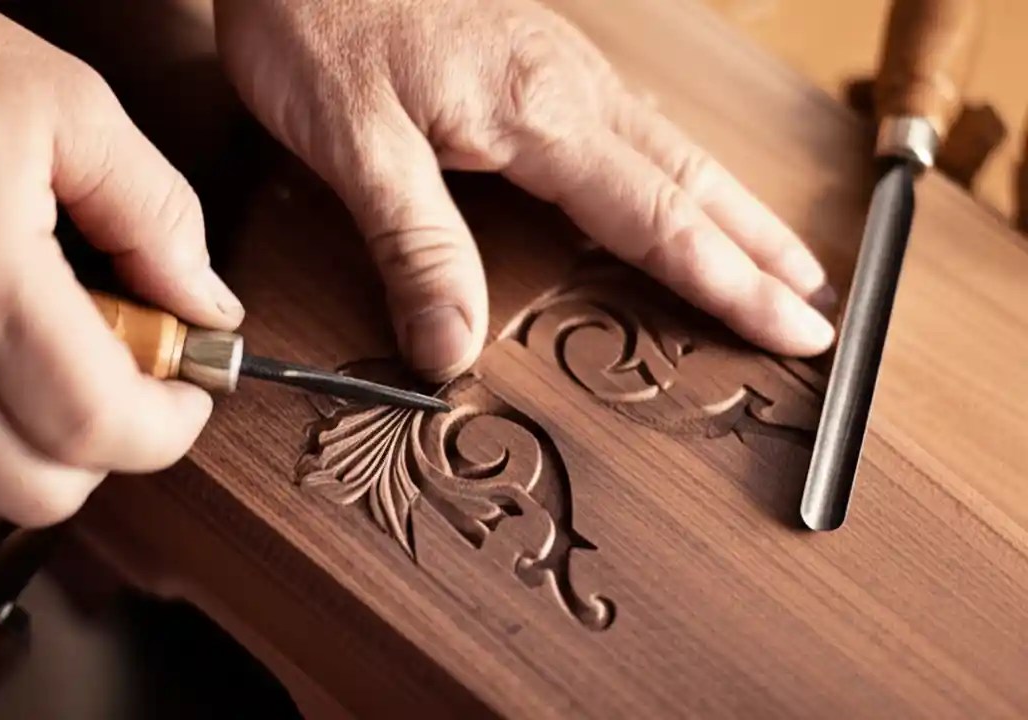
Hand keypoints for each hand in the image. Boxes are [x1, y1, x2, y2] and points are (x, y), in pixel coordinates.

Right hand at [0, 0, 242, 525]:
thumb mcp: (65, 104)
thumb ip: (157, 212)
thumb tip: (207, 303)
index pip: (97, 426)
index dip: (167, 430)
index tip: (189, 398)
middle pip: (40, 490)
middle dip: (107, 447)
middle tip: (124, 373)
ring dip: (34, 430)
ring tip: (35, 332)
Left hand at [214, 0, 837, 380]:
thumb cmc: (317, 19)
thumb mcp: (354, 143)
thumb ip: (415, 246)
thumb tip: (455, 351)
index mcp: (542, 112)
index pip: (660, 220)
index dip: (730, 284)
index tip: (793, 332)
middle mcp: (570, 85)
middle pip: (691, 179)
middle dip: (760, 249)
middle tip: (817, 307)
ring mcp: (557, 65)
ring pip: (669, 147)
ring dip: (730, 208)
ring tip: (777, 255)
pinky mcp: (531, 56)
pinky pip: (629, 124)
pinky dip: (674, 171)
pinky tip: (672, 185)